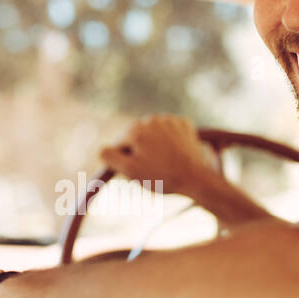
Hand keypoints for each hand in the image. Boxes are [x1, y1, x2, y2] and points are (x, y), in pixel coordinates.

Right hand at [99, 114, 220, 199]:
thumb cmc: (161, 177)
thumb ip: (110, 157)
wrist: (196, 178)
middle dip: (141, 151)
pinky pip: (170, 132)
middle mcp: (151, 119)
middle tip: (153, 169)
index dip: (126, 160)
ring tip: (165, 162)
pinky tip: (175, 154)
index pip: (121, 145)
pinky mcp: (185, 124)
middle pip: (138, 137)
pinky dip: (170, 141)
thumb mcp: (130, 171)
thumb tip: (102, 149)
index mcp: (136, 129)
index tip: (140, 171)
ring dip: (155, 146)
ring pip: (154, 133)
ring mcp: (170, 120)